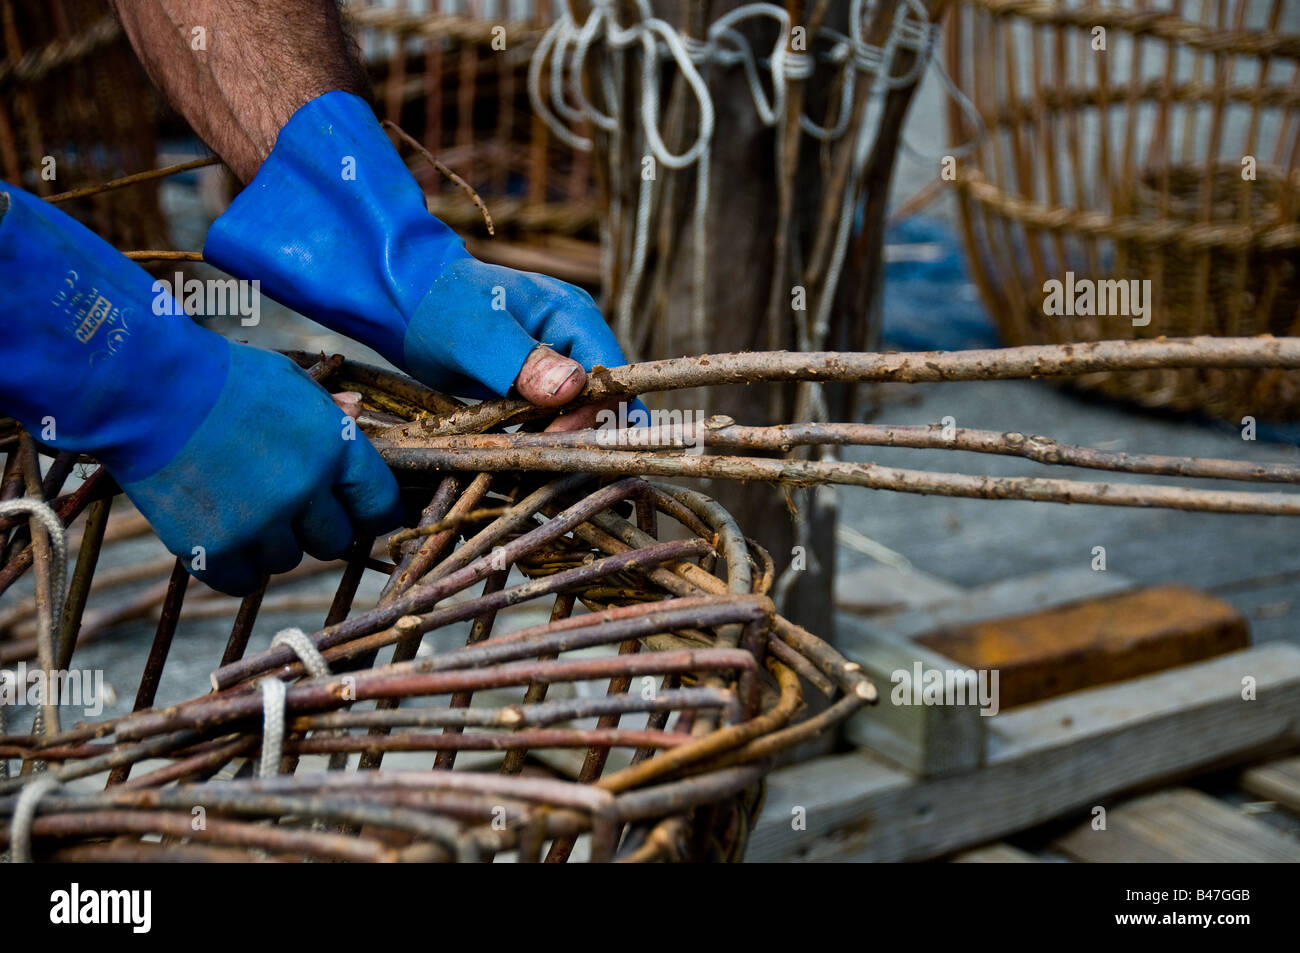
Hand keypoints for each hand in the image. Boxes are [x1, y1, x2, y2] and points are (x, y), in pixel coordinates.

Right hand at [0, 185, 401, 594]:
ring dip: (269, 543)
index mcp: (334, 448)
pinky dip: (233, 566)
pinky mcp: (215, 548)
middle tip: (284, 504)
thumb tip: (359, 410)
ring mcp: (260, 523)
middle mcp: (306, 490)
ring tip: (238, 503)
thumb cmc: (222, 379)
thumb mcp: (290, 382)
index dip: (371, 514)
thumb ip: (328, 412)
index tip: (360, 517)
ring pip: (287, 560)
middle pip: (334, 541)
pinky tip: (218, 532)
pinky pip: (243, 582)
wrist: (146, 390)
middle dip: (315, 527)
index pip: (380, 506)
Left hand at [204, 90, 638, 429]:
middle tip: (541, 459)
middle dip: (579, 434)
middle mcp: (575, 341)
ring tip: (529, 461)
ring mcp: (555, 365)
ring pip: (579, 417)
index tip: (556, 439)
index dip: (595, 414)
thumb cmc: (437, 307)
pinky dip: (540, 439)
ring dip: (560, 442)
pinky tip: (521, 455)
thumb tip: (574, 390)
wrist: (400, 301)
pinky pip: (551, 421)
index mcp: (574, 318)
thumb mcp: (478, 335)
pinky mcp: (533, 387)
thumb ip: (525, 361)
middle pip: (602, 402)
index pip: (612, 376)